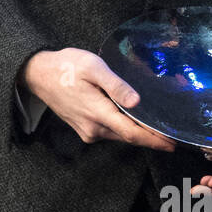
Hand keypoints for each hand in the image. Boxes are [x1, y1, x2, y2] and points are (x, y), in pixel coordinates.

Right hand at [21, 48, 175, 150]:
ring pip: (119, 135)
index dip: (154, 141)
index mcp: (97, 113)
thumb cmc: (66, 67)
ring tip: (155, 124)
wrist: (38, 74)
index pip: (132, 134)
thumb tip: (137, 103)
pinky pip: (109, 132)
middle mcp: (93, 128)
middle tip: (171, 133)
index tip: (172, 144)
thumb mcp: (93, 67)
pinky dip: (123, 128)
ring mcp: (87, 131)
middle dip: (150, 137)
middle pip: (128, 137)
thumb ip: (116, 85)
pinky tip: (131, 118)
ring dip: (136, 132)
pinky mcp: (83, 129)